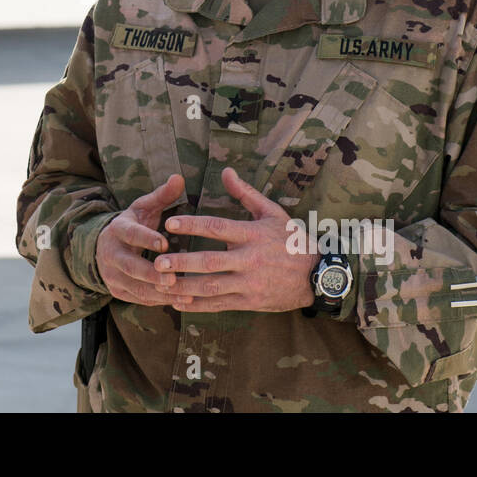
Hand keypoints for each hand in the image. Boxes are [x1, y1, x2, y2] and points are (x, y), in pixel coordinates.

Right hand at [96, 174, 194, 306]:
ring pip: (135, 287)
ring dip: (158, 293)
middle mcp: (112, 254)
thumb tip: (179, 178)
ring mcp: (113, 275)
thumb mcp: (143, 208)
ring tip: (183, 294)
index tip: (164, 243)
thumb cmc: (132, 225)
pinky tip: (180, 301)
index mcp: (118, 229)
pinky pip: (140, 300)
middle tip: (173, 279)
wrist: (104, 248)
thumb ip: (162, 195)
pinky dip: (160, 302)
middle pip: (130, 267)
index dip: (146, 239)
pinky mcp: (118, 291)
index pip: (131, 234)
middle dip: (151, 275)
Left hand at [152, 167, 317, 312]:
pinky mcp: (251, 301)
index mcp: (252, 234)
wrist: (318, 275)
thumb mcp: (272, 212)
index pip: (217, 227)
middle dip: (182, 263)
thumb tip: (225, 171)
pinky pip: (220, 304)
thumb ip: (245, 193)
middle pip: (210, 261)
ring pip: (212, 287)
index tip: (170, 224)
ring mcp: (250, 283)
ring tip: (161, 284)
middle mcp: (250, 259)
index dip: (193, 226)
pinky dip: (198, 305)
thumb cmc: (292, 240)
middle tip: (158, 262)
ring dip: (185, 287)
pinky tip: (179, 302)